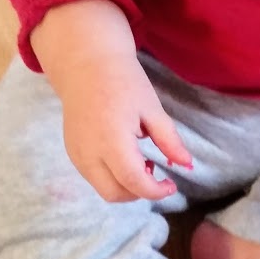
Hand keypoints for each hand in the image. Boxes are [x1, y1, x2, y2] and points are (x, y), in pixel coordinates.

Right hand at [31, 0, 191, 202]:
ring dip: (125, 186)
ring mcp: (76, 153)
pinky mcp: (72, 151)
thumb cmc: (123, 81)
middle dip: (139, 192)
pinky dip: (111, 177)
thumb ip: (169, 140)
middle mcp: (89, 152)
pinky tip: (124, 156)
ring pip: (102, 189)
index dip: (156, 191)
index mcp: (111, 140)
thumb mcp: (152, 109)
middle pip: (115, 194)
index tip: (172, 184)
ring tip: (141, 162)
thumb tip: (187, 165)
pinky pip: (93, 177)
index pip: (133, 181)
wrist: (86, 64)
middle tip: (156, 172)